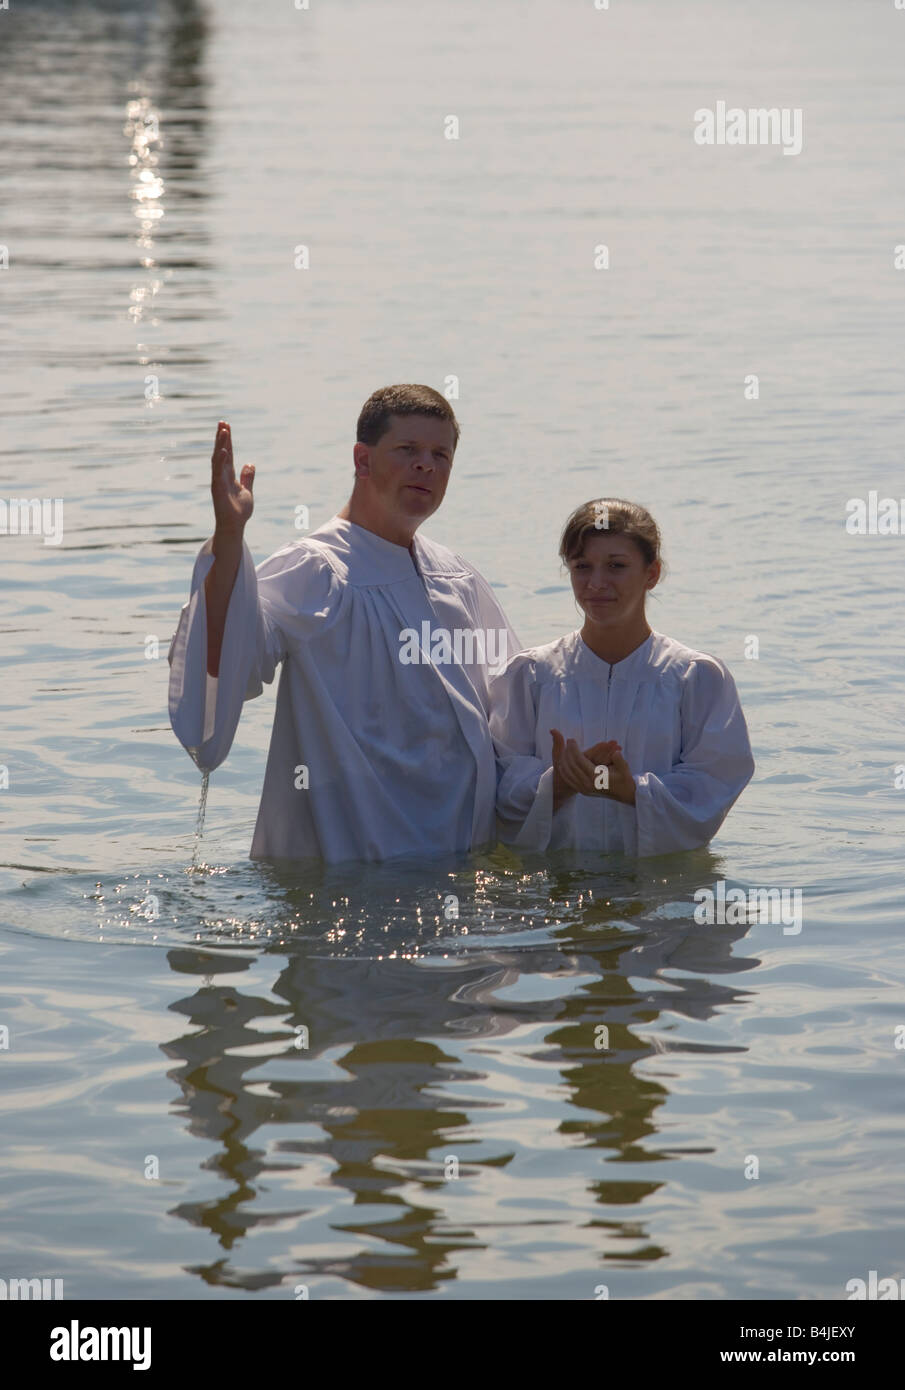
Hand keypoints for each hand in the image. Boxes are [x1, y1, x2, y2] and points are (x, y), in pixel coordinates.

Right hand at [211, 421, 254, 536]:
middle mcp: (221, 476)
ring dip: (220, 445)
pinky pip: (218, 473)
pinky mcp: (218, 489)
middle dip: (221, 438)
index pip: (227, 454)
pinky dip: (220, 462)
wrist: (235, 527)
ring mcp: (218, 481)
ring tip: (223, 431)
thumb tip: (250, 464)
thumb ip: (248, 477)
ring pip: (218, 460)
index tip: (226, 426)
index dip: (227, 440)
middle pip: (221, 453)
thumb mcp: (247, 490)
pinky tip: (223, 451)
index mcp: (228, 475)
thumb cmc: (238, 511)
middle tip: (223, 422)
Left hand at [550, 729, 635, 808]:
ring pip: (568, 774)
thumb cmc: (625, 779)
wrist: (625, 795)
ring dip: (564, 761)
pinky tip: (563, 763)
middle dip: (567, 753)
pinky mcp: (583, 792)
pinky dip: (564, 771)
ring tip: (564, 750)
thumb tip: (616, 752)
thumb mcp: (624, 768)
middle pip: (571, 766)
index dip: (574, 749)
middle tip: (568, 742)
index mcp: (596, 777)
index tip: (571, 739)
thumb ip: (619, 760)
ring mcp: (584, 789)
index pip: (579, 760)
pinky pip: (570, 781)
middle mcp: (587, 784)